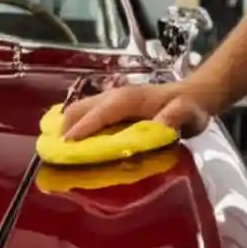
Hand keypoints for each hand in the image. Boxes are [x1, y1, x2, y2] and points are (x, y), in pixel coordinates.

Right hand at [61, 81, 214, 140]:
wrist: (193, 95)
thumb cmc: (190, 108)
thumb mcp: (190, 113)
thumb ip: (177, 116)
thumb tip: (161, 123)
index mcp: (130, 99)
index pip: (101, 112)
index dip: (84, 127)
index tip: (66, 143)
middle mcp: (115, 96)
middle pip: (81, 108)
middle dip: (65, 127)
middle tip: (53, 151)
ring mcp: (110, 99)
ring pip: (79, 109)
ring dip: (65, 126)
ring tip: (54, 147)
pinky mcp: (109, 106)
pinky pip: (84, 113)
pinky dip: (72, 125)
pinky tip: (66, 140)